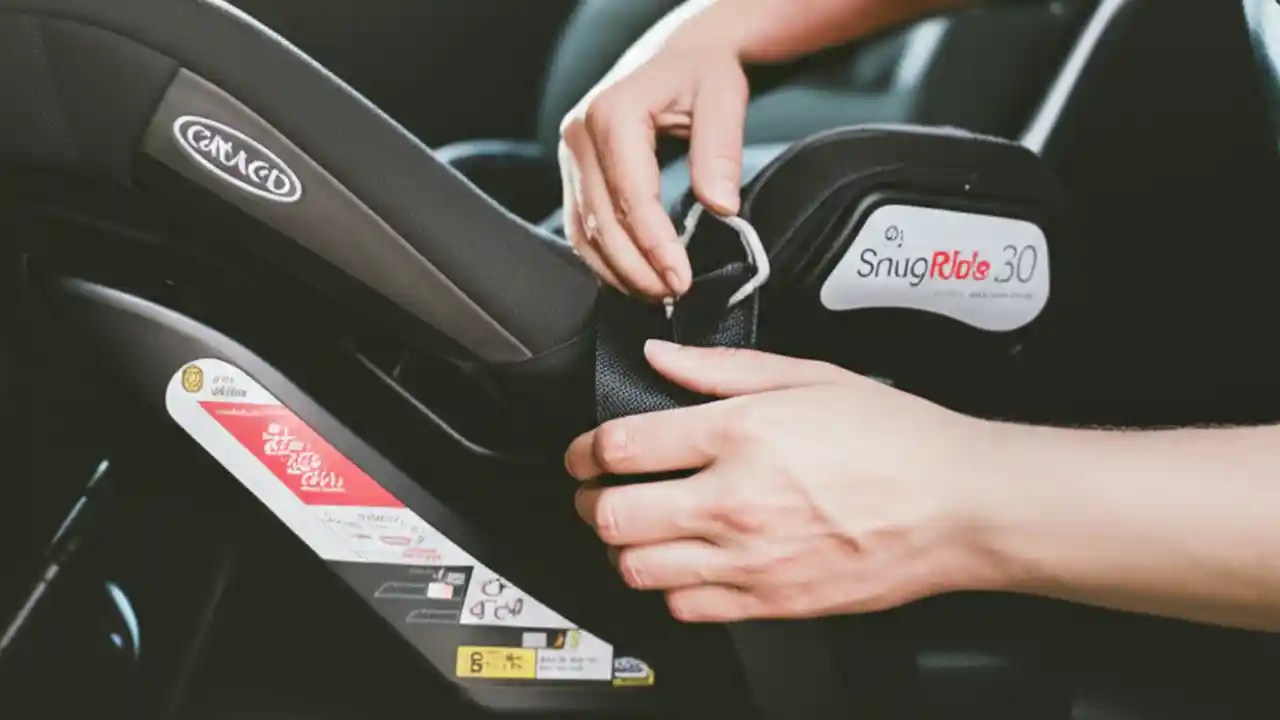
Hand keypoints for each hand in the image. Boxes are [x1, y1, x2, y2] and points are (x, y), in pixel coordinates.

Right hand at [558, 44, 748, 299]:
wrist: (676, 55)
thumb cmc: (700, 73)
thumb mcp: (724, 98)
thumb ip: (721, 151)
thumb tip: (722, 208)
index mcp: (611, 112)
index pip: (631, 197)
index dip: (655, 245)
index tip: (682, 279)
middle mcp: (578, 134)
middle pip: (601, 221)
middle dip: (636, 268)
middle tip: (672, 295)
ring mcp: (568, 155)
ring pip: (584, 231)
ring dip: (617, 271)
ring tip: (656, 295)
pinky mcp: (571, 172)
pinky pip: (580, 226)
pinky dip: (603, 259)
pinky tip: (632, 277)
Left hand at [565, 341, 1005, 621]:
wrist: (961, 506)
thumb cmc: (898, 440)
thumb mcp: (810, 378)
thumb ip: (722, 368)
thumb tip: (662, 356)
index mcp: (741, 434)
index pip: (620, 447)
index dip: (582, 450)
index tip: (582, 454)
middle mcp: (735, 500)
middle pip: (612, 515)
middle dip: (590, 502)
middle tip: (597, 492)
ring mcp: (750, 559)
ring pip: (637, 568)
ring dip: (623, 548)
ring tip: (638, 529)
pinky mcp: (770, 602)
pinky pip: (684, 607)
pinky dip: (670, 587)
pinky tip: (686, 564)